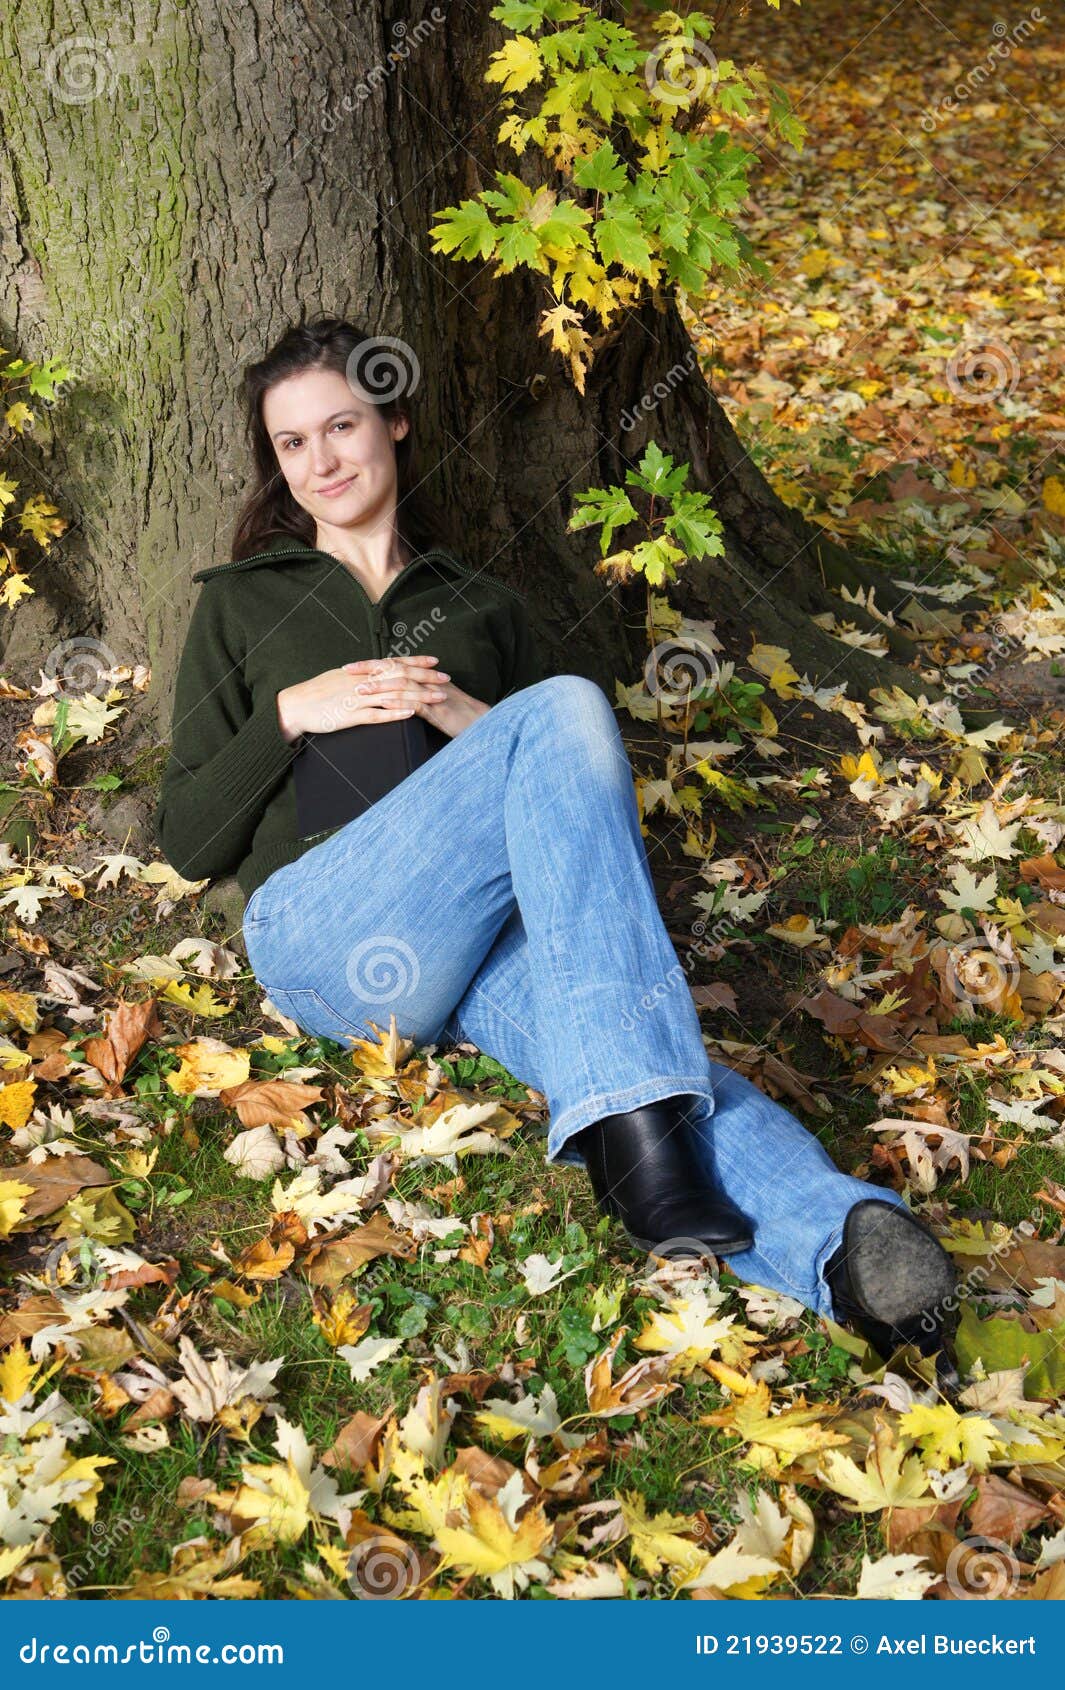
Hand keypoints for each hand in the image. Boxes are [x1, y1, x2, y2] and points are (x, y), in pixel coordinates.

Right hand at [276, 654, 452, 741]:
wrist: (295, 706)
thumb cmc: (316, 694)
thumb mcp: (340, 680)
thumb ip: (360, 678)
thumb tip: (374, 676)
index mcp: (361, 672)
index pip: (394, 663)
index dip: (416, 661)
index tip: (435, 661)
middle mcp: (363, 681)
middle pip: (400, 676)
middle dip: (426, 678)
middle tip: (446, 679)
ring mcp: (359, 698)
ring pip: (395, 695)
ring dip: (419, 696)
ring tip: (439, 698)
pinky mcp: (352, 715)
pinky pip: (378, 714)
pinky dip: (396, 713)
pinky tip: (413, 713)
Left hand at [341, 656, 490, 739]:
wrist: (482, 723)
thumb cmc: (458, 716)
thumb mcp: (434, 702)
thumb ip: (416, 695)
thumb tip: (394, 694)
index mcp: (424, 677)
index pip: (393, 665)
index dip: (372, 664)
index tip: (350, 666)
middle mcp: (427, 680)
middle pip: (394, 668)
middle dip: (369, 668)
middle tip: (347, 670)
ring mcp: (432, 693)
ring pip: (402, 684)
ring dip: (379, 685)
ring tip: (358, 688)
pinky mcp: (438, 709)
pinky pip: (415, 703)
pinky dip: (398, 703)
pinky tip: (382, 705)